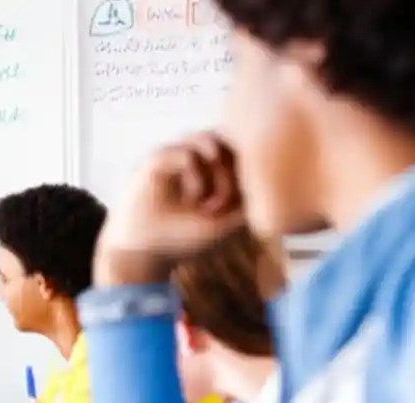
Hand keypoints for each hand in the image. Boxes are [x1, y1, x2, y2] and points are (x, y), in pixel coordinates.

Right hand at [97, 131, 246, 284]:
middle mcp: (193, 157)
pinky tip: (193, 199)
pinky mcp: (156, 160)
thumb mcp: (229, 222)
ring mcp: (174, 156)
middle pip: (228, 136)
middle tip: (233, 198)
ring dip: (218, 173)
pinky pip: (186, 154)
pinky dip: (196, 176)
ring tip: (213, 203)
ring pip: (209, 139)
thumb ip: (251, 199)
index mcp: (210, 168)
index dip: (249, 166)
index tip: (244, 200)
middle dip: (237, 166)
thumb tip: (269, 178)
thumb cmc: (183, 239)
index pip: (240, 146)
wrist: (145, 254)